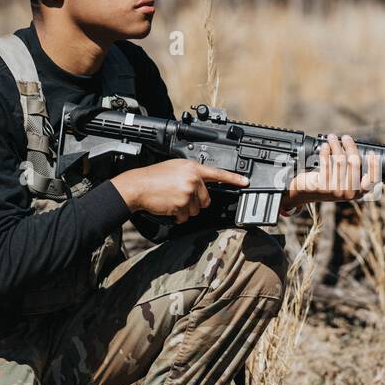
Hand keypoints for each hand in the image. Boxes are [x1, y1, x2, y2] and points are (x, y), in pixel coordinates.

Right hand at [112, 160, 248, 222]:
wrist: (138, 186)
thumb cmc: (154, 177)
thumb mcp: (175, 167)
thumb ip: (192, 173)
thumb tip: (203, 183)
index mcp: (193, 168)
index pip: (218, 173)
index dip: (234, 179)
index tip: (245, 182)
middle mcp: (193, 179)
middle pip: (206, 199)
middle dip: (195, 202)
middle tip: (180, 196)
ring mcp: (188, 193)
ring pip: (196, 210)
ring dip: (185, 209)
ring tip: (172, 199)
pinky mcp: (182, 205)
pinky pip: (185, 217)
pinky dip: (178, 215)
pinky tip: (169, 206)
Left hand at [284, 133, 381, 209]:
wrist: (305, 192)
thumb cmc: (326, 183)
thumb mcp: (343, 180)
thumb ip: (352, 170)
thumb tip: (355, 148)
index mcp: (358, 193)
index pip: (373, 180)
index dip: (375, 165)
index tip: (372, 152)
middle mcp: (349, 193)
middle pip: (355, 163)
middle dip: (350, 146)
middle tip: (346, 137)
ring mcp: (337, 191)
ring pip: (340, 160)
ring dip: (336, 145)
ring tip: (332, 138)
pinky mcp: (324, 186)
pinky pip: (327, 163)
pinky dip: (326, 152)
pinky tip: (324, 146)